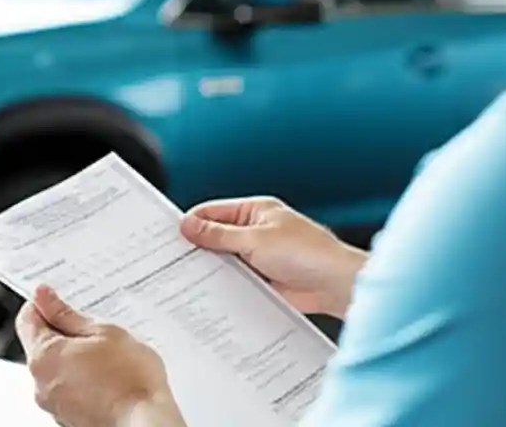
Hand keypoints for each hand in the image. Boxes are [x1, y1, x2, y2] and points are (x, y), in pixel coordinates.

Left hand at [15, 285, 186, 426]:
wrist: (144, 423)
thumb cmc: (130, 380)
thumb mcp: (103, 332)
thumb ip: (67, 315)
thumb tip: (44, 297)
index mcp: (44, 356)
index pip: (27, 319)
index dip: (43, 304)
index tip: (58, 299)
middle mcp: (40, 383)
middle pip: (41, 345)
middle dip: (64, 334)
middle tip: (95, 331)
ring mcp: (53, 403)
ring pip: (56, 369)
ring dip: (75, 358)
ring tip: (107, 357)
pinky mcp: (67, 417)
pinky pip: (67, 389)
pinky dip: (81, 380)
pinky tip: (107, 378)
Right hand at [180, 197, 366, 318]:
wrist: (335, 285)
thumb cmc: (307, 253)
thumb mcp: (255, 239)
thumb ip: (219, 235)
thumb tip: (189, 225)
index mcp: (255, 211)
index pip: (213, 211)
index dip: (192, 222)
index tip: (170, 236)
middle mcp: (256, 231)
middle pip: (216, 236)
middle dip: (198, 247)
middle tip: (173, 260)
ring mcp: (259, 256)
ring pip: (225, 261)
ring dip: (212, 269)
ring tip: (187, 278)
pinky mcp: (263, 280)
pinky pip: (237, 281)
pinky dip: (224, 286)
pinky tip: (210, 294)